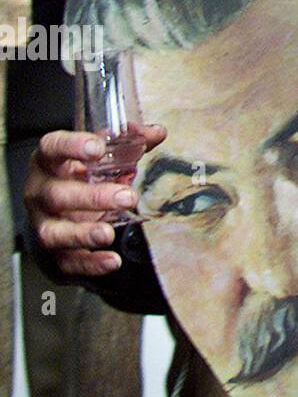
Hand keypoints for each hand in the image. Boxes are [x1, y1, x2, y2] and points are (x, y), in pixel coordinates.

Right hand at [25, 127, 166, 277]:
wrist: (58, 211)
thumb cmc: (79, 175)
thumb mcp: (99, 156)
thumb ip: (129, 143)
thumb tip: (157, 132)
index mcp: (50, 161)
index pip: (53, 147)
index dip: (72, 146)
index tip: (98, 148)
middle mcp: (41, 192)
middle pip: (57, 195)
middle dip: (92, 197)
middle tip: (127, 197)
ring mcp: (43, 223)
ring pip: (54, 232)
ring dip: (83, 234)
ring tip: (108, 233)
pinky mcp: (53, 252)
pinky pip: (66, 261)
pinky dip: (89, 263)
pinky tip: (111, 261)